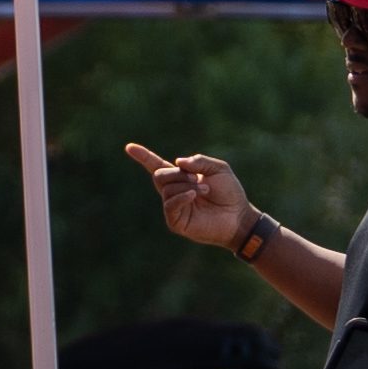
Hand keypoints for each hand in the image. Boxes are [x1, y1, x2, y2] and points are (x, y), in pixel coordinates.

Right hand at [124, 141, 256, 252]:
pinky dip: (181, 197)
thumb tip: (177, 162)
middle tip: (196, 179)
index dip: (143, 156)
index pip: (156, 165)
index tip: (129, 147)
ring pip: (166, 188)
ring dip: (187, 186)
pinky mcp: (176, 221)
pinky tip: (193, 196)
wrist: (238, 217)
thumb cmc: (230, 193)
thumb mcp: (219, 169)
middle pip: (159, 174)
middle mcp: (173, 192)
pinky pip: (169, 204)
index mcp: (181, 178)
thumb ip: (199, 161)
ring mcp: (174, 207)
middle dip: (178, 174)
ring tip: (205, 192)